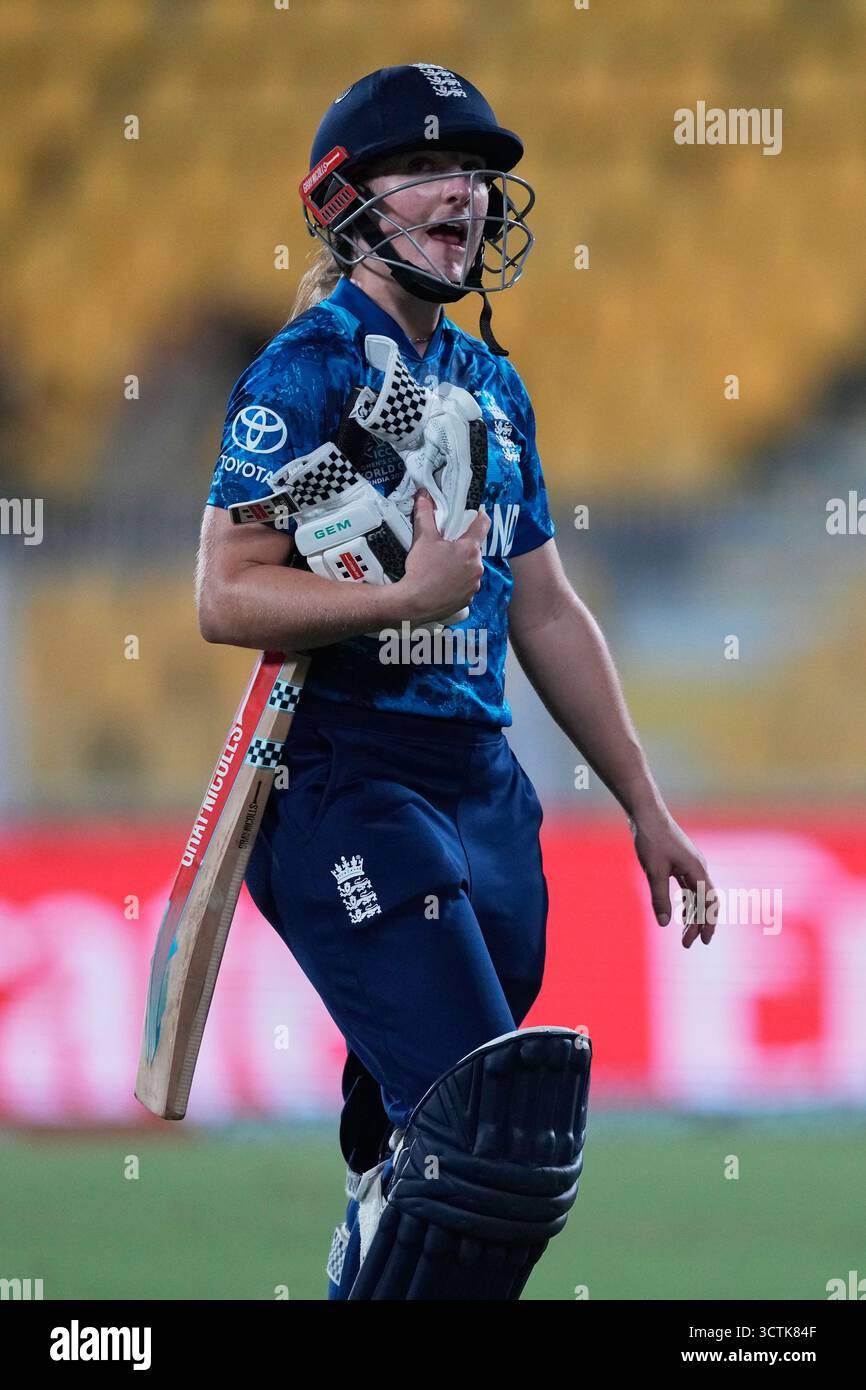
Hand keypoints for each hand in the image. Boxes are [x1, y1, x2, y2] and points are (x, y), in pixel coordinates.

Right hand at [398, 489, 488, 622]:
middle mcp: (477, 567)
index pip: (483, 525)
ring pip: (471, 569)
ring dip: (461, 566)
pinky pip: (466, 586)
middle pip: (474, 549)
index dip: (480, 517)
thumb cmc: (421, 569)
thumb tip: (423, 494)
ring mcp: (474, 585)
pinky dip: (458, 583)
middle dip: (463, 546)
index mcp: (470, 549)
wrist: (414, 603)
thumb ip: (425, 514)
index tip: (477, 513)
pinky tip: (444, 583)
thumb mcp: (423, 538)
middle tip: (447, 546)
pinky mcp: (468, 600)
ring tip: (443, 567)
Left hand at [628, 803, 715, 947]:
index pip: (709, 903)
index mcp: (697, 870)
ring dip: (692, 916)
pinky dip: (687, 903)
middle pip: (705, 902)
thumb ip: (660, 898)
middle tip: (687, 944)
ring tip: (684, 935)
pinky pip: (689, 888)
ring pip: (697, 896)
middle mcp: (698, 869)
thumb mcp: (654, 871)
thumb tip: (663, 923)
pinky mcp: (681, 863)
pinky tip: (681, 914)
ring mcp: (690, 865)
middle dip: (699, 924)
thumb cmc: (652, 839)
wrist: (647, 813)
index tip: (704, 942)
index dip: (708, 924)